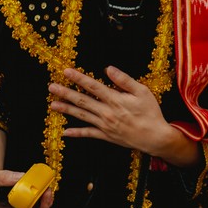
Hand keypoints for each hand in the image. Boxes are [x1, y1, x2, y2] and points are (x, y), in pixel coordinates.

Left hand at [50, 66, 179, 159]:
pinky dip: (77, 133)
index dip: (79, 78)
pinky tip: (66, 131)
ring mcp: (104, 125)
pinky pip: (88, 133)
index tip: (66, 72)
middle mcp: (106, 112)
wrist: (155, 137)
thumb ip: (124, 80)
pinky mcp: (106, 135)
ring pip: (82, 115)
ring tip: (53, 105)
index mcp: (115, 100)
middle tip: (52, 87)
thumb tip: (109, 69)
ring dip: (66, 110)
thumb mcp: (142, 92)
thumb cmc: (150, 113)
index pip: (93, 86)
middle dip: (66, 93)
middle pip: (82, 101)